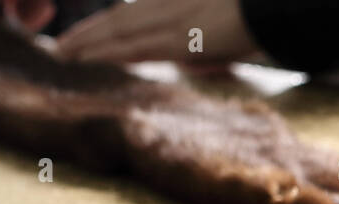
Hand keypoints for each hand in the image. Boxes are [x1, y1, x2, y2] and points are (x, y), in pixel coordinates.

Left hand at [55, 0, 257, 63]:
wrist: (275, 12)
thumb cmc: (261, 16)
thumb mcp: (222, 27)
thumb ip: (202, 45)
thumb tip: (190, 62)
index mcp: (177, 4)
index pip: (136, 14)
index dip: (109, 27)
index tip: (87, 39)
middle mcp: (170, 6)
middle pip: (121, 19)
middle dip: (89, 34)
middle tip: (62, 48)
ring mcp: (173, 20)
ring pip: (120, 30)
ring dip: (89, 42)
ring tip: (64, 53)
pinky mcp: (179, 38)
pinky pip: (136, 45)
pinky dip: (109, 50)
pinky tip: (88, 56)